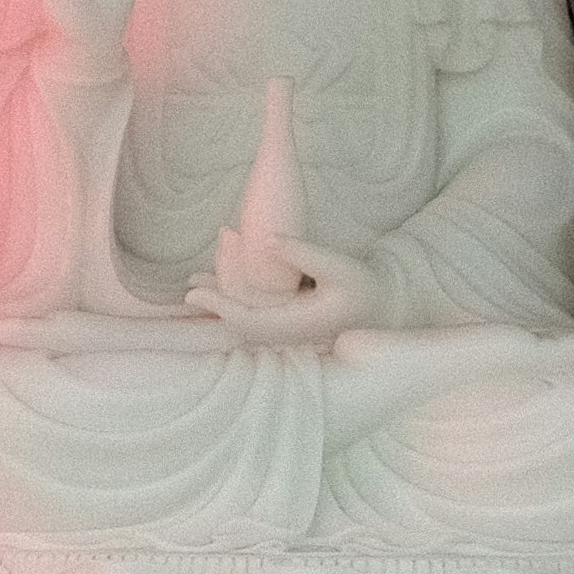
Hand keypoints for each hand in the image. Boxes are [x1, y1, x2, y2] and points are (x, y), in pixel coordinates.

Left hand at [193, 229, 349, 339]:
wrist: (382, 305)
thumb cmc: (363, 285)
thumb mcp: (338, 266)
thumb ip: (304, 254)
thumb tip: (268, 239)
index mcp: (298, 325)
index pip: (247, 320)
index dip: (218, 304)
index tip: (193, 290)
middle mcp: (289, 334)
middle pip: (240, 322)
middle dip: (214, 301)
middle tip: (191, 280)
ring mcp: (289, 332)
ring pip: (246, 320)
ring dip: (222, 301)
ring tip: (197, 280)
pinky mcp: (290, 324)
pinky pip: (255, 316)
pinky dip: (236, 300)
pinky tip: (224, 285)